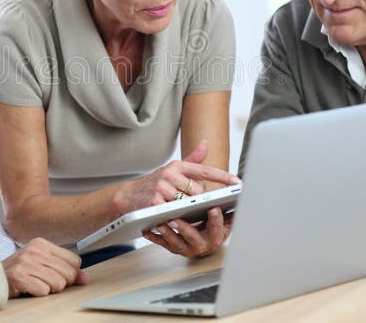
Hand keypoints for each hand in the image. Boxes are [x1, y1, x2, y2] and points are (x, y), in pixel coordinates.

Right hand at [2, 237, 89, 296]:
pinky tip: (28, 288)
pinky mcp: (18, 276)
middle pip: (69, 274)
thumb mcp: (42, 266)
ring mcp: (26, 262)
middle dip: (59, 283)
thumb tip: (85, 279)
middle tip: (42, 281)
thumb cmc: (18, 273)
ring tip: (34, 284)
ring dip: (48, 289)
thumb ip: (66, 270)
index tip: (54, 275)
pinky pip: (44, 291)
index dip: (68, 273)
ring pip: (59, 284)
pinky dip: (38, 293)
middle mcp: (34, 250)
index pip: (75, 261)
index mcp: (42, 244)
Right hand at [112, 142, 239, 213]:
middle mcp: (170, 174)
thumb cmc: (154, 183)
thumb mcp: (172, 169)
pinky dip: (177, 217)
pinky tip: (177, 219)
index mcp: (177, 166)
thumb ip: (192, 160)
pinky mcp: (155, 203)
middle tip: (198, 206)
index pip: (204, 170)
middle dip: (199, 200)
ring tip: (187, 213)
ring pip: (187, 202)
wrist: (127, 196)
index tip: (237, 182)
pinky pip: (174, 212)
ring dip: (189, 210)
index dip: (222, 177)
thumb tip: (206, 145)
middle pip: (198, 191)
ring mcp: (162, 189)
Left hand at [143, 206, 231, 256]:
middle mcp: (203, 244)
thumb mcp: (221, 212)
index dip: (216, 219)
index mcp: (217, 234)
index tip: (213, 208)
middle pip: (195, 238)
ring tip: (161, 223)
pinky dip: (155, 238)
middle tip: (177, 219)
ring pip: (177, 243)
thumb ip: (225, 200)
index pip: (218, 228)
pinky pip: (163, 244)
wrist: (201, 236)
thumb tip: (238, 185)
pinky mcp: (174, 248)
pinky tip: (147, 231)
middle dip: (186, 229)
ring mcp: (188, 248)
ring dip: (168, 233)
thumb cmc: (209, 219)